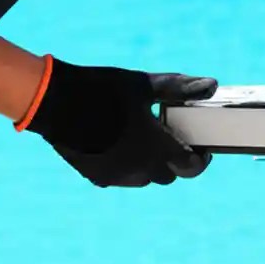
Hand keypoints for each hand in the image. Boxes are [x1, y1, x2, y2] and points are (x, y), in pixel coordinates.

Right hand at [24, 58, 215, 186]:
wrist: (53, 102)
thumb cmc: (103, 90)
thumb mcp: (144, 84)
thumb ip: (179, 88)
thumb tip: (211, 85)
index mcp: (157, 149)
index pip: (191, 168)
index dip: (200, 159)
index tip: (201, 148)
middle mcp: (139, 169)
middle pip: (168, 175)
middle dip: (174, 160)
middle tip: (170, 138)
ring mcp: (116, 176)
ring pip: (144, 178)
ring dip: (149, 165)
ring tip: (143, 139)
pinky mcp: (95, 175)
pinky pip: (120, 177)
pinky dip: (125, 165)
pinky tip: (117, 143)